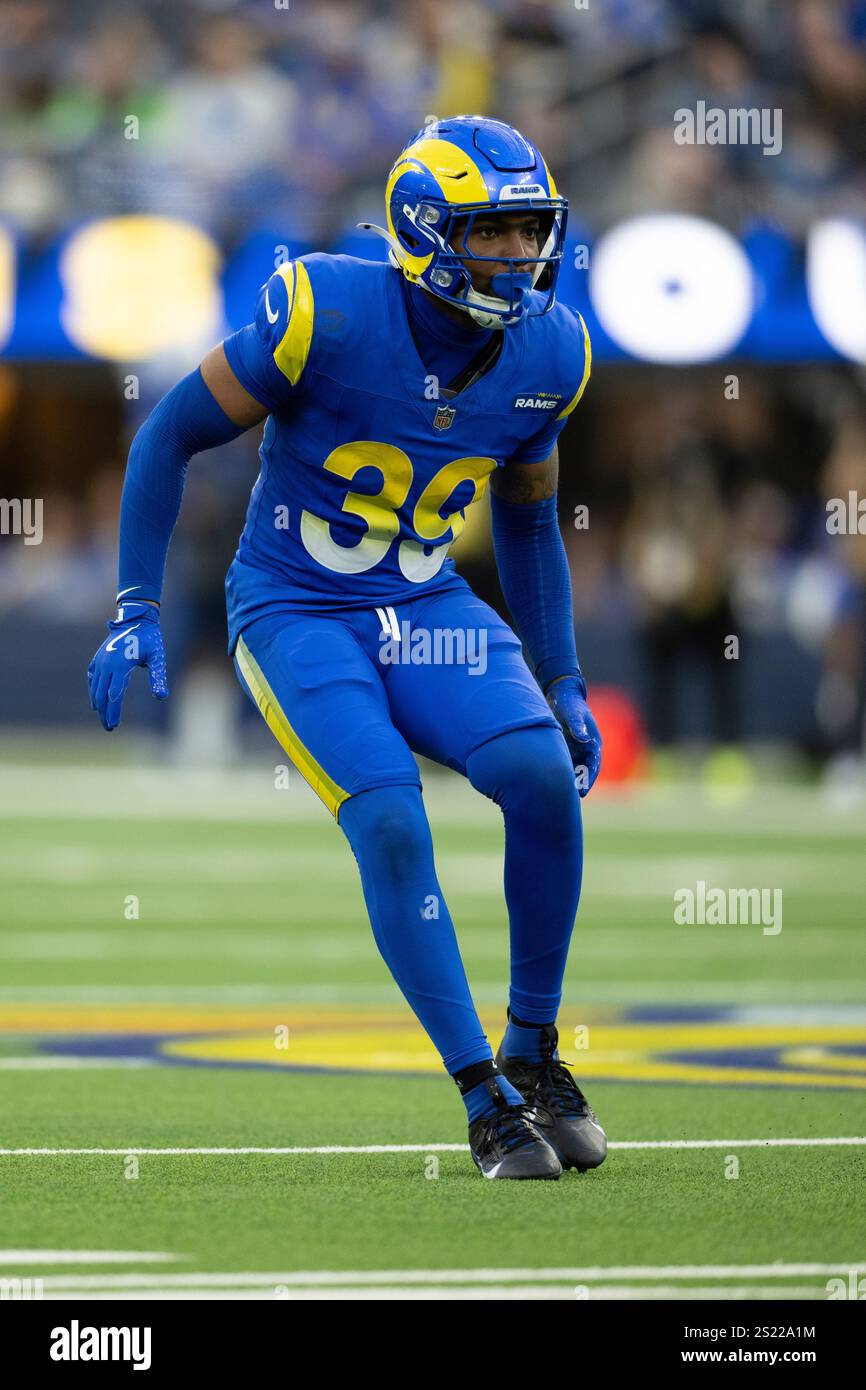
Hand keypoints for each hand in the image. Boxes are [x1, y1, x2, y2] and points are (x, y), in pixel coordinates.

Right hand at [87, 601, 167, 731]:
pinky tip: (96, 701)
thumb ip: (158, 677)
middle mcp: (106, 664)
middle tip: (109, 728)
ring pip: (95, 687)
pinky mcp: (98, 658)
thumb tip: (161, 696)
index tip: (114, 725)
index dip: (113, 711)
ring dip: (98, 704)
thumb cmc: (150, 640)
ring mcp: (100, 661)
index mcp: (120, 665)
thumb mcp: (157, 658)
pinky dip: (93, 690)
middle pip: (102, 695)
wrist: (136, 619)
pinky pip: (93, 678)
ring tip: (104, 718)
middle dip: (105, 713)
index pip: (114, 695)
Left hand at [546, 674, 601, 796]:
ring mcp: (577, 747)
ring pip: (575, 768)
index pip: (593, 765)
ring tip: (561, 794)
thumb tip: (583, 737)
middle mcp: (587, 747)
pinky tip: (551, 781)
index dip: (589, 779)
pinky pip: (565, 762)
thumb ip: (578, 725)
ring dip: (570, 780)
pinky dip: (561, 771)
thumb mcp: (574, 713)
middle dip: (580, 783)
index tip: (583, 791)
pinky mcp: (567, 746)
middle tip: (572, 798)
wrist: (561, 694)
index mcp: (593, 741)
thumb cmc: (570, 703)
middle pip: (585, 770)